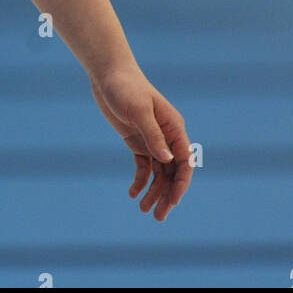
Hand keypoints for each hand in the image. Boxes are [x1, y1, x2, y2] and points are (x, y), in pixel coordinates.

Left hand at [90, 64, 193, 220]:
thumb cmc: (126, 87)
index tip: (173, 202)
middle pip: (172, 172)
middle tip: (158, 217)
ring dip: (153, 192)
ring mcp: (152, 140)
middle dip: (167, 195)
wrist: (108, 75)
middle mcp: (167, 136)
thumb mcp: (139, 110)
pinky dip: (140, 181)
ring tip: (142, 210)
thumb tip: (168, 159)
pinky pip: (144, 166)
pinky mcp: (137, 141)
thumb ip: (153, 135)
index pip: (184, 161)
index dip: (181, 183)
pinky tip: (132, 193)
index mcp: (174, 128)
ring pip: (159, 173)